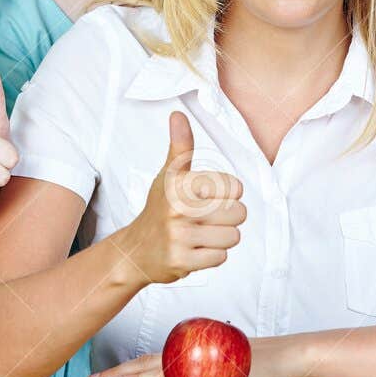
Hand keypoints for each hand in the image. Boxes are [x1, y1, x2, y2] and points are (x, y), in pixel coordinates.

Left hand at [88, 335, 304, 376]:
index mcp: (198, 352)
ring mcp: (202, 358)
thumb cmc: (269, 366)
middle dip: (121, 371)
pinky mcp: (209, 369)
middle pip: (150, 362)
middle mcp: (195, 352)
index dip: (134, 367)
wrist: (291, 356)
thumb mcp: (236, 370)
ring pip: (157, 368)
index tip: (112, 375)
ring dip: (129, 375)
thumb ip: (215, 374)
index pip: (159, 361)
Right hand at [117, 111, 245, 286]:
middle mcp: (177, 209)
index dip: (229, 194)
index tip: (211, 197)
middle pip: (239, 214)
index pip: (234, 188)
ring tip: (201, 234)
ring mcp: (179, 237)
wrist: (136, 250)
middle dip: (228, 218)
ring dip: (221, 238)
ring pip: (232, 237)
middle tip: (205, 219)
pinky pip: (220, 258)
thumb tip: (178, 115)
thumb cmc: (159, 207)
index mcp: (179, 183)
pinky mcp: (181, 262)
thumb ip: (180, 146)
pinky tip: (195, 249)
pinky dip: (213, 256)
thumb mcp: (169, 174)